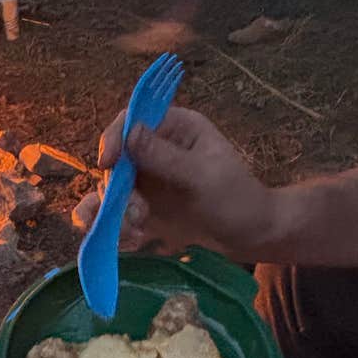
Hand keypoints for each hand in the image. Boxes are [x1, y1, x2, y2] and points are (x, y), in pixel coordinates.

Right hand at [73, 107, 272, 257]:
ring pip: (111, 186)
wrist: (249, 236)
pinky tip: (126, 237)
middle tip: (137, 213)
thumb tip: (129, 133)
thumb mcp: (203, 176)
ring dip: (113, 208)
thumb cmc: (236, 199)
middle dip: (117, 185)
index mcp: (177, 128)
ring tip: (134, 231)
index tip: (107, 163)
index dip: (115, 137)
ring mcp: (148, 178)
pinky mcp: (143, 205)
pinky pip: (114, 209)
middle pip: (117, 157)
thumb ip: (164, 157)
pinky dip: (112, 222)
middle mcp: (157, 148)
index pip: (133, 120)